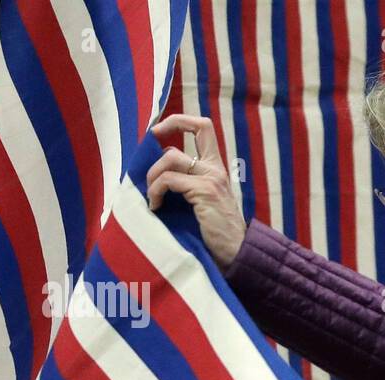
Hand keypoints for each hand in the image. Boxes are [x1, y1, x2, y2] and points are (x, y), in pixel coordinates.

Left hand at [146, 114, 246, 269]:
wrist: (237, 253)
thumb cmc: (216, 234)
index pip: (203, 127)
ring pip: (171, 157)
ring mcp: (212, 178)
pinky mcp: (205, 192)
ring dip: (152, 175)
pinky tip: (156, 207)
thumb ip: (187, 184)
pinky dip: (155, 192)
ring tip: (152, 196)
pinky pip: (168, 180)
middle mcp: (216, 168)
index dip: (179, 121)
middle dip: (165, 130)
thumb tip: (158, 174)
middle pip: (196, 127)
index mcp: (216, 168)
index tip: (158, 132)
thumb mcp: (203, 202)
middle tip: (148, 148)